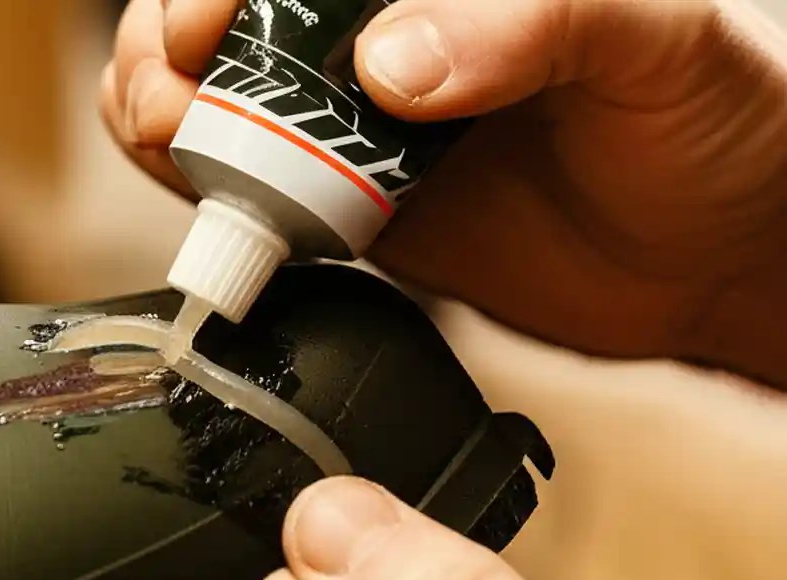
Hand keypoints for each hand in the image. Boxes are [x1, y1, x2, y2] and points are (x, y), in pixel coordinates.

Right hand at [101, 0, 786, 388]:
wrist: (717, 259)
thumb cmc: (718, 118)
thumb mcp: (654, 38)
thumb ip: (530, 21)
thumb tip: (388, 67)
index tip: (207, 25)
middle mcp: (385, 29)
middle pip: (229, 17)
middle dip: (169, 46)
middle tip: (168, 97)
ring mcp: (356, 119)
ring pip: (212, 94)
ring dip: (158, 109)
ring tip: (162, 138)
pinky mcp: (347, 201)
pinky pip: (244, 183)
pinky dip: (193, 182)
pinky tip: (189, 185)